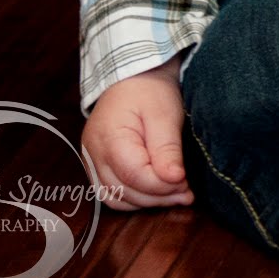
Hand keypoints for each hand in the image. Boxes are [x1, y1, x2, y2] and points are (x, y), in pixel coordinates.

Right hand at [82, 56, 193, 210]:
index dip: (162, 186)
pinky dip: (133, 197)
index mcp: (109, 137)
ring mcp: (91, 160)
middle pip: (125, 191)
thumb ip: (167, 149)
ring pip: (116, 198)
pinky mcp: (96, 164)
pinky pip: (111, 192)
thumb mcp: (164, 114)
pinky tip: (155, 192)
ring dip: (146, 202)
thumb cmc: (149, 90)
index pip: (135, 176)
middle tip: (186, 192)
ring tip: (174, 193)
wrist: (133, 75)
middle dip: (158, 196)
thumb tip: (175, 180)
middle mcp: (93, 153)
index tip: (187, 185)